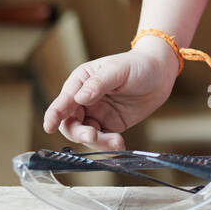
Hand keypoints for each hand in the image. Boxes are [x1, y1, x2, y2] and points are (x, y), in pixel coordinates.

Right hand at [42, 40, 179, 150]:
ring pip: (86, 135)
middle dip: (79, 133)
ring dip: (97, 142)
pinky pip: (103, 140)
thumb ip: (98, 84)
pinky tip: (119, 145)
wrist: (161, 72)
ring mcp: (97, 114)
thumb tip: (79, 98)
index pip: (63, 101)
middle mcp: (84, 100)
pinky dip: (108, 146)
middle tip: (92, 137)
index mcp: (80, 82)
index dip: (55, 115)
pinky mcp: (110, 125)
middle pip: (71, 123)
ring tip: (116, 142)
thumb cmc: (137, 64)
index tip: (49, 126)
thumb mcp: (118, 70)